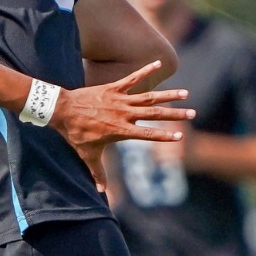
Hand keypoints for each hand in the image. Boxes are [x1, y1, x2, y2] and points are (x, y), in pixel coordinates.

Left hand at [49, 60, 196, 185]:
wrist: (62, 110)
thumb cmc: (75, 133)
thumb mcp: (87, 154)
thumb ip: (97, 172)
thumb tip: (101, 192)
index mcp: (120, 130)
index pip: (147, 134)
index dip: (164, 135)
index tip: (180, 136)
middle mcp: (124, 114)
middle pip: (154, 114)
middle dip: (174, 114)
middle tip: (193, 113)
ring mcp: (120, 99)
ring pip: (149, 96)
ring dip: (168, 95)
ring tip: (185, 93)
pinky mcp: (114, 88)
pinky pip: (132, 78)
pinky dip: (145, 70)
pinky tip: (158, 62)